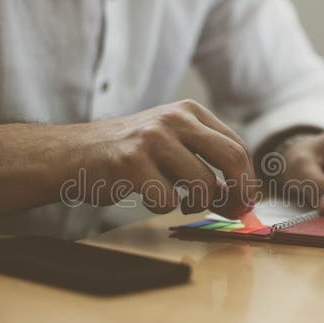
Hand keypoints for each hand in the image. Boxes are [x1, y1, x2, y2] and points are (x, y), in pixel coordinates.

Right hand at [65, 100, 255, 217]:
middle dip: (240, 193)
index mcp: (189, 111)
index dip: (248, 180)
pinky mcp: (132, 163)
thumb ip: (205, 158)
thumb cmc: (129, 154)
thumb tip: (241, 195)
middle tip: (233, 212)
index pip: (237, 146)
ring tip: (182, 202)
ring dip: (198, 204)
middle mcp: (174, 119)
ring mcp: (153, 139)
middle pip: (232, 159)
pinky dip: (165, 207)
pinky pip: (169, 200)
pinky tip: (151, 197)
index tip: (245, 202)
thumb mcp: (170, 140)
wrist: (75, 153)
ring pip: (203, 184)